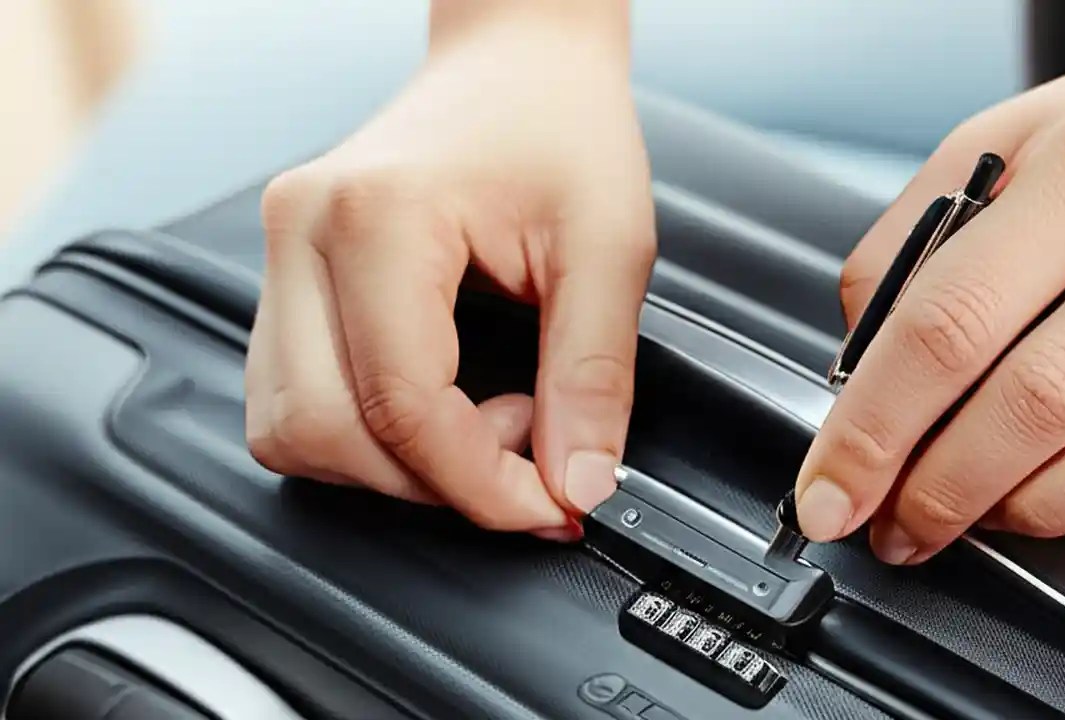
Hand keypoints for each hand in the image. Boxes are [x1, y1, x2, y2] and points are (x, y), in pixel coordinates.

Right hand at [244, 1, 653, 540]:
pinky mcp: (289, 276)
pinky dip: (366, 434)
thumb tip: (578, 483)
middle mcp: (303, 231)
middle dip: (431, 483)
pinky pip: (298, 396)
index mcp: (377, 216)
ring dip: (391, 466)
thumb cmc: (560, 125)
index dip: (481, 483)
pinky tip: (439, 406)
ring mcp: (282, 252)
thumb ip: (592, 376)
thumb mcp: (609, 246)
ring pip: (292, 428)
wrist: (519, 63)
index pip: (401, 405)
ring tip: (485, 422)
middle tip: (525, 460)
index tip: (551, 506)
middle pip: (323, 432)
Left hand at [798, 0, 1064, 561]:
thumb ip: (904, 258)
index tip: (832, 493)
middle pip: (1044, 401)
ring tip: (983, 511)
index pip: (951, 324)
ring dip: (1037, 508)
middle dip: (947, 490)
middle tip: (900, 523)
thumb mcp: (986, 155)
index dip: (875, 430)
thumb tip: (858, 383)